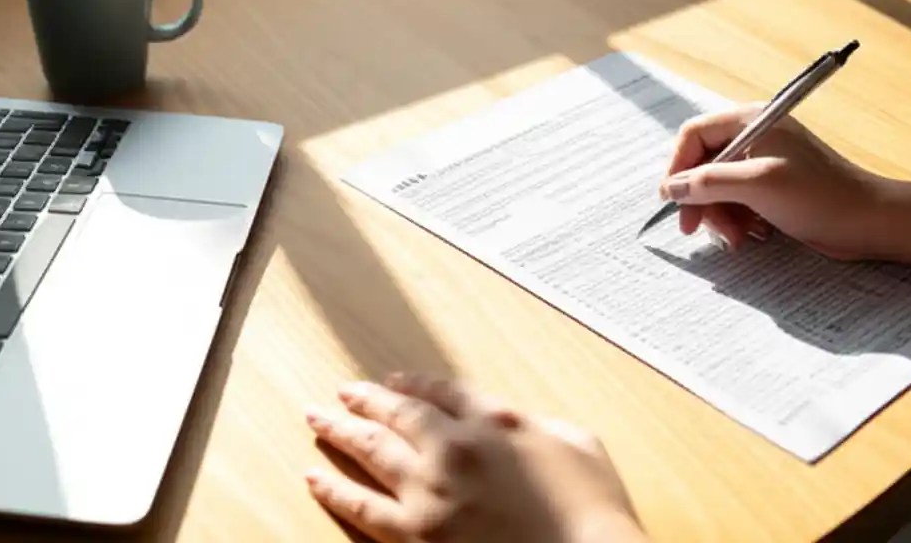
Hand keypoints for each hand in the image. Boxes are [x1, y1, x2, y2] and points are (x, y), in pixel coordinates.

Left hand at [304, 374, 645, 542]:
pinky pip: (362, 509)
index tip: (393, 381)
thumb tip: (512, 420)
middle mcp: (455, 448)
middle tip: (342, 393)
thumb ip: (536, 424)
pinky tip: (316, 477)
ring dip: (339, 431)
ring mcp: (432, 494)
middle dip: (365, 399)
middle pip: (397, 413)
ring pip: (371, 452)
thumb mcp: (577, 444)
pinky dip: (334, 490)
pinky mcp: (418, 537)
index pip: (442, 391)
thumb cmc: (594, 512)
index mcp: (495, 420)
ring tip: (317, 419)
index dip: (414, 383)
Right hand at [660, 103, 884, 258]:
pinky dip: (737, 220)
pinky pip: (737, 201)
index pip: (693, 135)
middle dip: (699, 199)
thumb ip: (708, 182)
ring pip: (718, 187)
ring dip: (719, 215)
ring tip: (735, 238)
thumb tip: (670, 188)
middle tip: (696, 229)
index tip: (671, 200)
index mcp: (751, 121)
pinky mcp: (773, 187)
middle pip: (703, 164)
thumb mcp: (757, 185)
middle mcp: (755, 137)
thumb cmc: (820, 195)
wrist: (870, 221)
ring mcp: (764, 162)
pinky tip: (750, 236)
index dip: (677, 167)